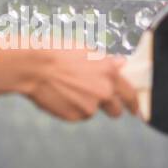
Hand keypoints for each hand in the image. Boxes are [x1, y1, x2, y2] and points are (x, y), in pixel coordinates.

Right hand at [23, 46, 139, 121]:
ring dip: (84, 104)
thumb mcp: (84, 50)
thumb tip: (120, 64)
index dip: (133, 103)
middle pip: (115, 110)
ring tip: (65, 89)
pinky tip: (58, 94)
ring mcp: (89, 107)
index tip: (135, 110)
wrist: (32, 66)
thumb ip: (105, 62)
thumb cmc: (56, 52)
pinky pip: (76, 115)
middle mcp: (104, 91)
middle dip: (108, 107)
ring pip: (92, 111)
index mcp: (109, 72)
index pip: (130, 94)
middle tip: (92, 97)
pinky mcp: (74, 116)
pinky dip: (70, 108)